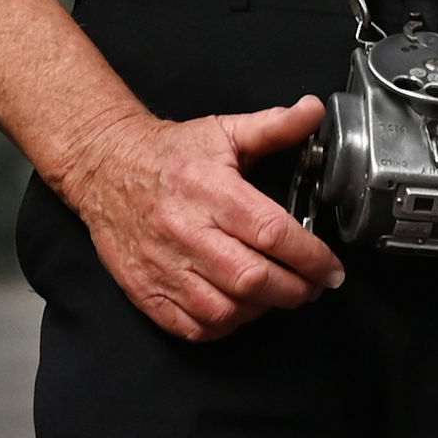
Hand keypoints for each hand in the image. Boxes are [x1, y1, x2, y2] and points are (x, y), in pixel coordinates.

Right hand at [48, 97, 347, 341]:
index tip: (332, 269)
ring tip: (278, 294)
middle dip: (295, 290)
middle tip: (313, 286)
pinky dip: (224, 326)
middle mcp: (188, 232)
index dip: (310, 257)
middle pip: (253, 279)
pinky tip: (239, 307)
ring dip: (262, 309)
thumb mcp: (224, 132)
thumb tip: (313, 110)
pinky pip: (194, 327)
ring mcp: (165, 267)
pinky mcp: (147, 292)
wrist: (106, 169)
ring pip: (226, 310)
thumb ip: (274, 126)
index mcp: (212, 191)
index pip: (272, 233)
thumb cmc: (170, 154)